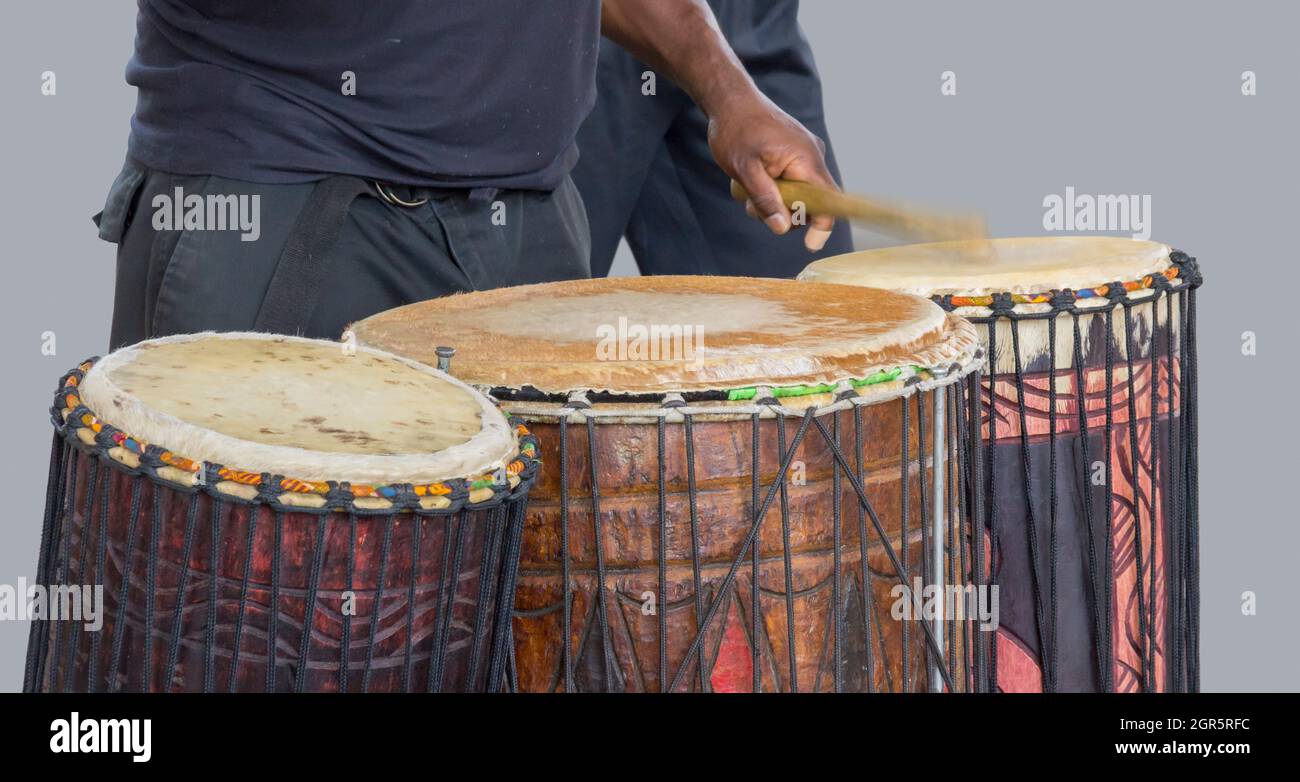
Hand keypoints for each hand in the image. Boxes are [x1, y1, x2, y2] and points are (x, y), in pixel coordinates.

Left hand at [707, 93, 838, 250]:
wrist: (729, 100)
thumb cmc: (736, 130)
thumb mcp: (745, 170)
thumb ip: (765, 200)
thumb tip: (782, 228)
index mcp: (806, 159)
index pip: (828, 200)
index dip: (822, 225)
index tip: (810, 246)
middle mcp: (811, 157)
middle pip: (807, 202)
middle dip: (780, 211)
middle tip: (752, 205)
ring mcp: (802, 155)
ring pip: (794, 195)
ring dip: (770, 201)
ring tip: (745, 187)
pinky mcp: (792, 155)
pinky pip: (788, 182)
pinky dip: (769, 188)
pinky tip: (750, 179)